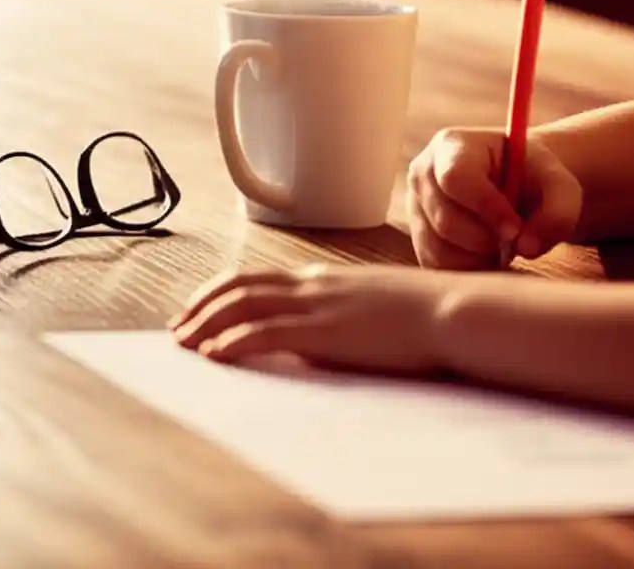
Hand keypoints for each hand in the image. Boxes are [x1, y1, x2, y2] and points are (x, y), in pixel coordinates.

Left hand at [169, 264, 457, 372]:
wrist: (457, 312)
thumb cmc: (429, 317)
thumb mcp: (377, 308)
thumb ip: (345, 316)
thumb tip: (328, 335)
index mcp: (323, 280)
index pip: (258, 279)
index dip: (221, 294)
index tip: (200, 310)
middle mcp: (312, 286)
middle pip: (238, 287)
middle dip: (201, 307)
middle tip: (177, 329)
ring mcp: (316, 306)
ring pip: (241, 306)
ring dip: (205, 324)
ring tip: (183, 344)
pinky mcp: (323, 331)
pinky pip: (263, 333)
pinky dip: (232, 342)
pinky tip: (213, 355)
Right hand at [407, 128, 581, 269]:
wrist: (515, 185)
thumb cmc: (535, 179)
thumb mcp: (560, 186)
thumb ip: (558, 212)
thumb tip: (526, 246)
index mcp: (452, 145)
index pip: (456, 177)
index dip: (485, 207)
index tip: (515, 230)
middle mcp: (422, 173)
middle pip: (445, 219)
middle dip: (486, 240)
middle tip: (515, 240)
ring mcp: (414, 207)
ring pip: (439, 247)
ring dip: (478, 258)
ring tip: (504, 246)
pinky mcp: (417, 235)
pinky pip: (435, 264)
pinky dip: (468, 268)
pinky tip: (488, 255)